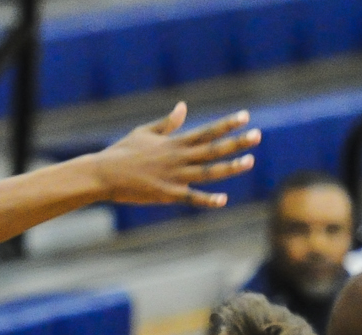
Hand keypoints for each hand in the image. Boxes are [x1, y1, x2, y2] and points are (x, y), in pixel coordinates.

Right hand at [92, 104, 257, 208]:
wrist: (104, 174)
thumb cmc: (123, 152)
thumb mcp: (145, 132)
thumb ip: (168, 123)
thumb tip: (183, 107)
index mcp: (174, 142)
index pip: (207, 131)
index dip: (227, 125)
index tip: (245, 117)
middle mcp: (178, 158)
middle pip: (213, 149)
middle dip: (236, 142)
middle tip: (257, 135)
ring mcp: (173, 177)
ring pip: (208, 172)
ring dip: (230, 167)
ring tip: (249, 161)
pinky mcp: (166, 194)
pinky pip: (191, 198)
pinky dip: (207, 199)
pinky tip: (223, 200)